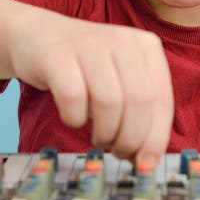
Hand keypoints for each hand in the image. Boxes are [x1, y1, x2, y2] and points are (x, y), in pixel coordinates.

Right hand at [11, 11, 173, 163]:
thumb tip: (147, 160)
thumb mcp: (120, 81)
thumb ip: (140, 114)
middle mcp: (122, 39)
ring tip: (98, 137)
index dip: (156, 138)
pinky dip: (74, 118)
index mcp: (146, 46)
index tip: (146, 163)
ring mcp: (90, 44)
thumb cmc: (84, 69)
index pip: (162, 100)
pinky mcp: (58, 55)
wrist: (37, 36)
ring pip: (110, 103)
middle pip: (140, 102)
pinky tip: (73, 117)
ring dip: (104, 133)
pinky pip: (73, 98)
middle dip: (130, 139)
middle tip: (117, 152)